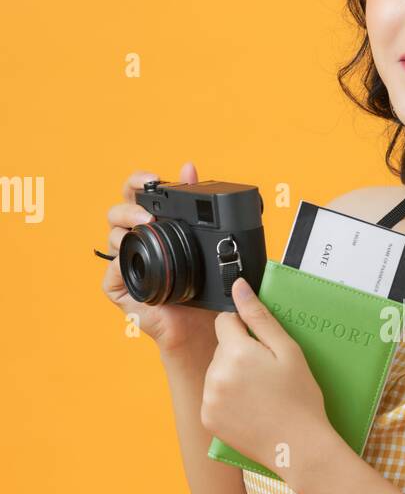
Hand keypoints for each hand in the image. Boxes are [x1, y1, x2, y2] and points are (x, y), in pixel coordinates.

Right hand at [100, 161, 217, 354]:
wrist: (204, 324)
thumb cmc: (203, 285)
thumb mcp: (205, 241)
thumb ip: (197, 205)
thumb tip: (190, 168)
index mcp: (153, 224)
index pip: (136, 194)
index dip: (138, 182)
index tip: (152, 178)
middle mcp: (135, 240)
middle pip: (117, 211)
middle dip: (129, 207)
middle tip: (146, 215)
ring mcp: (125, 263)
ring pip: (112, 236)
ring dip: (125, 231)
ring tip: (144, 233)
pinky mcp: (120, 288)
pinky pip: (110, 273)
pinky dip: (119, 265)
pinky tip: (132, 262)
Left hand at [201, 276, 335, 492]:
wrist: (298, 446)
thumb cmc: (300, 398)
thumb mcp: (288, 351)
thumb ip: (259, 316)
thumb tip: (238, 286)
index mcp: (235, 351)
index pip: (224, 321)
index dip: (245, 330)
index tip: (262, 348)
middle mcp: (215, 373)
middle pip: (220, 348)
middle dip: (238, 354)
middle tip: (267, 375)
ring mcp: (208, 397)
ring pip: (215, 372)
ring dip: (231, 376)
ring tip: (260, 394)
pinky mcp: (207, 418)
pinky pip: (212, 396)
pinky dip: (226, 399)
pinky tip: (250, 409)